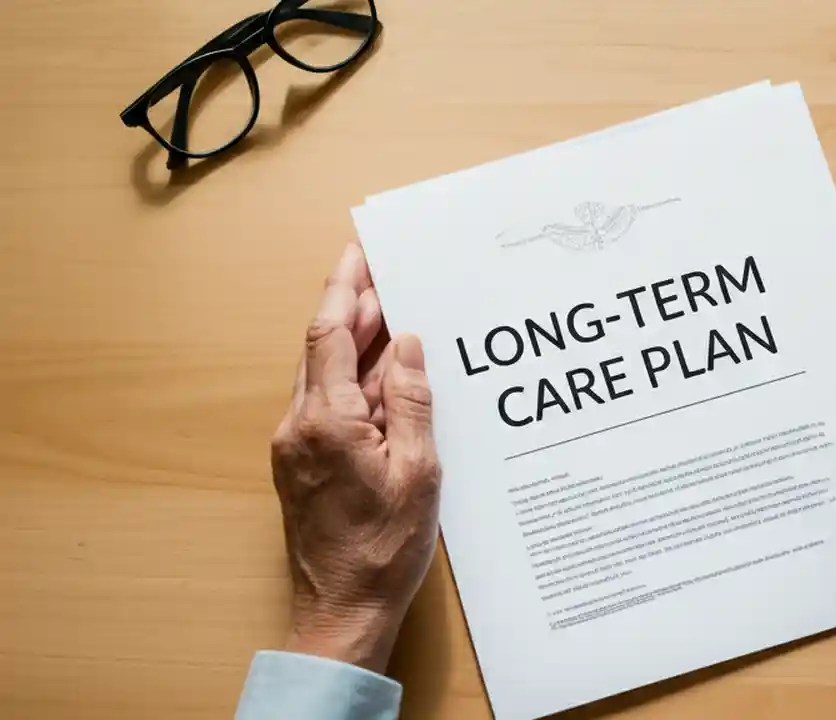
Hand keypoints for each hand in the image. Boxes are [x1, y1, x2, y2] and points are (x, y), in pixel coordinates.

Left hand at [270, 243, 440, 673]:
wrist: (341, 612)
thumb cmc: (381, 552)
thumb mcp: (417, 471)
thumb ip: (411, 401)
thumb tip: (407, 346)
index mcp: (326, 421)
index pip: (330, 333)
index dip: (346, 287)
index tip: (361, 250)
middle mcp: (300, 426)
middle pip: (325, 347)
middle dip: (357, 308)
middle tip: (392, 274)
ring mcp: (297, 446)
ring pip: (327, 376)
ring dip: (359, 345)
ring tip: (398, 317)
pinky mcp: (304, 465)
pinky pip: (330, 405)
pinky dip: (358, 382)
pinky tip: (390, 380)